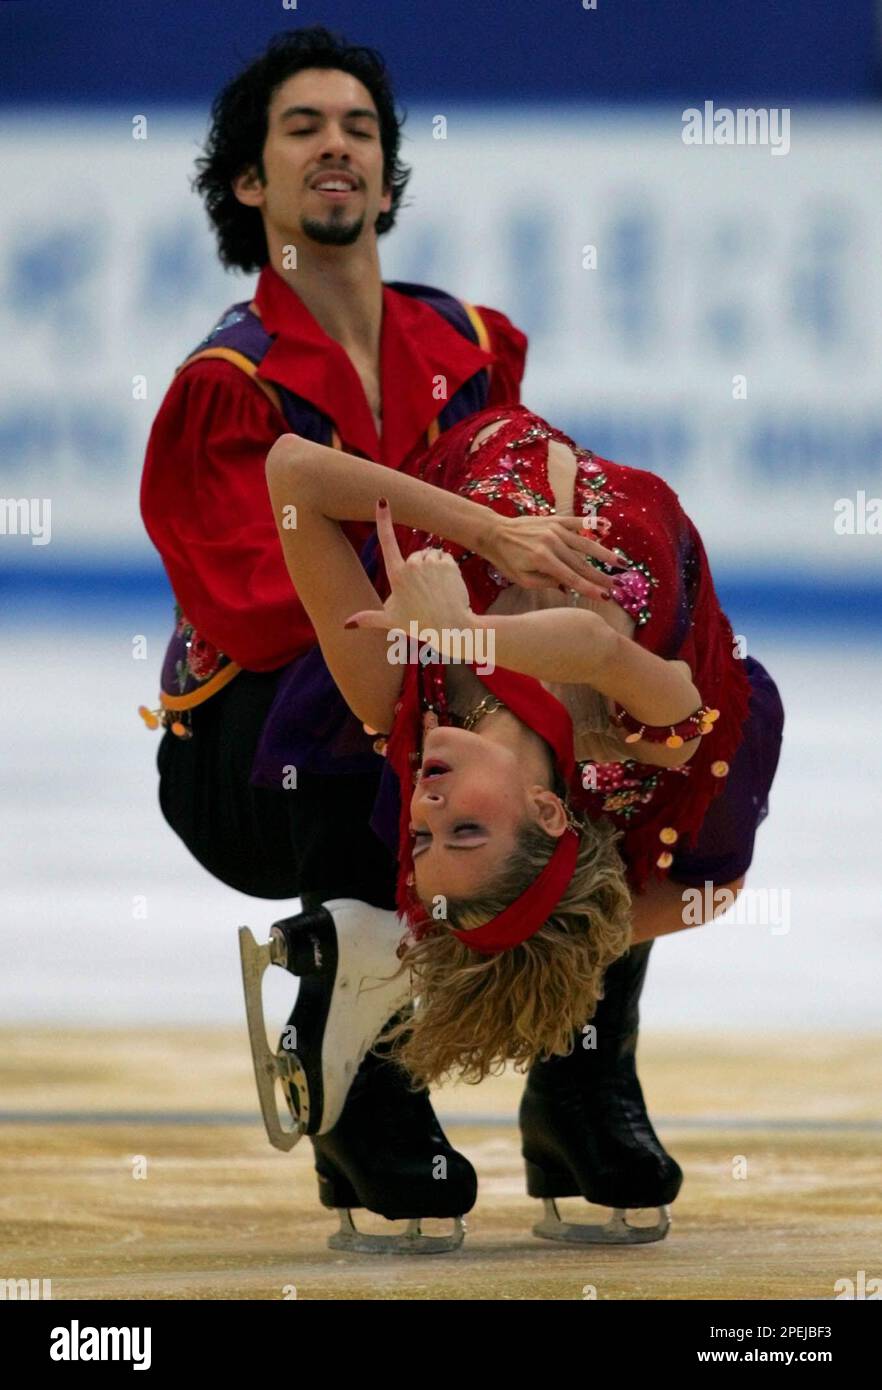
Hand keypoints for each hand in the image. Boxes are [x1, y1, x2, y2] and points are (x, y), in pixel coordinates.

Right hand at [343, 499, 474, 635]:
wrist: (452, 628)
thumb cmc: (419, 625)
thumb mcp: (390, 621)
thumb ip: (368, 618)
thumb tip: (346, 625)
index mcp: (396, 576)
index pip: (387, 541)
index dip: (383, 520)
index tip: (382, 500)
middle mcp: (412, 566)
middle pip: (415, 555)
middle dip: (419, 568)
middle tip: (423, 592)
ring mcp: (431, 564)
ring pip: (431, 555)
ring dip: (434, 568)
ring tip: (435, 590)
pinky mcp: (448, 564)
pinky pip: (445, 557)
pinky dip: (447, 568)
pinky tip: (447, 586)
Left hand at [479, 511, 621, 599]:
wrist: (494, 532)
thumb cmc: (506, 560)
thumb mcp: (522, 579)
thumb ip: (546, 583)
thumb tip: (569, 586)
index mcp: (543, 559)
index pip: (572, 578)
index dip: (590, 588)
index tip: (605, 596)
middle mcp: (552, 542)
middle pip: (581, 563)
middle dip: (600, 576)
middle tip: (617, 585)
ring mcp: (555, 529)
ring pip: (584, 543)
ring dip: (603, 554)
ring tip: (620, 562)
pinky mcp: (555, 519)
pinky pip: (577, 522)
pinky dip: (592, 524)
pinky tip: (608, 527)